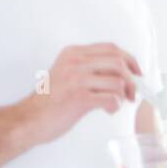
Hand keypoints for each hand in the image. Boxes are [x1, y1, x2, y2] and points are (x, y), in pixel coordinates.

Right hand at [20, 43, 141, 144]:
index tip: (137, 73)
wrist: (29, 119)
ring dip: (123, 95)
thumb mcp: (66, 73)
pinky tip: (108, 110)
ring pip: (118, 81)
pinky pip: (111, 98)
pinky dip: (115, 106)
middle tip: (133, 94)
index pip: (111, 48)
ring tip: (115, 104)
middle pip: (118, 62)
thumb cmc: (50, 100)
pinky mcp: (79, 98)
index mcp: (73, 53)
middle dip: (132, 79)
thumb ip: (88, 67)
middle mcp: (75, 62)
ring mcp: (77, 79)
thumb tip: (122, 71)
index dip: (130, 60)